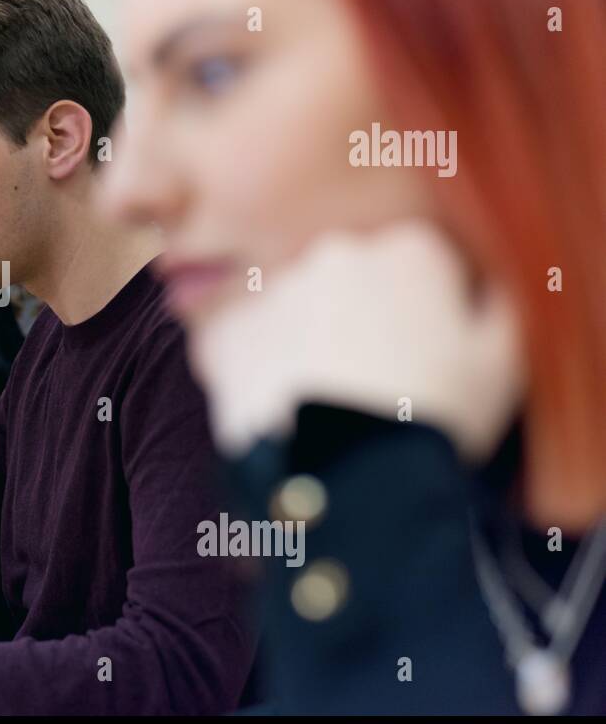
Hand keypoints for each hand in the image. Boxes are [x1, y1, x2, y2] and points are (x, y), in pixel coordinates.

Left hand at [191, 221, 522, 460]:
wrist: (350, 474)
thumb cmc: (436, 417)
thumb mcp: (502, 363)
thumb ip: (497, 306)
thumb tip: (483, 285)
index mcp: (410, 249)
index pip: (413, 269)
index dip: (417, 318)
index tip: (415, 362)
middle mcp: (335, 252)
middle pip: (345, 284)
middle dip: (351, 322)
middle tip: (363, 385)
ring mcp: (271, 289)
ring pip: (288, 311)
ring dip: (297, 343)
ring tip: (316, 403)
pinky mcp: (221, 331)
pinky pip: (233, 343)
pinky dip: (246, 368)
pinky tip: (271, 405)